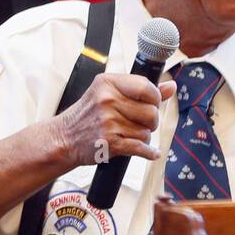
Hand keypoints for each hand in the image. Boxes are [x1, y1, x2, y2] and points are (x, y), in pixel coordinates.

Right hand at [52, 74, 173, 167]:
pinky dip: (148, 152)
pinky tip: (150, 152)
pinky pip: (141, 147)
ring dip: (143, 136)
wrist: (63, 138)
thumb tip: (171, 86)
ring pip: (146, 132)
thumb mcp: (109, 93)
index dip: (155, 98)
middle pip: (151, 112)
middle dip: (151, 121)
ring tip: (130, 134)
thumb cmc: (88, 114)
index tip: (151, 104)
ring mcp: (108, 122)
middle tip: (140, 123)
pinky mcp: (109, 142)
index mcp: (108, 83)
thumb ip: (141, 89)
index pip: (147, 87)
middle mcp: (107, 100)